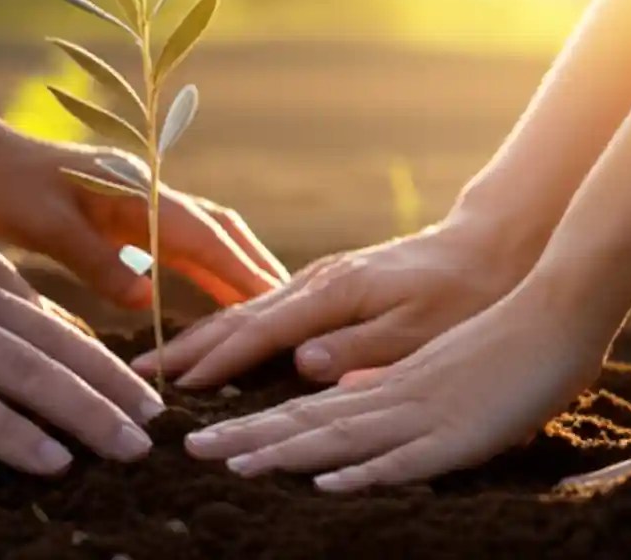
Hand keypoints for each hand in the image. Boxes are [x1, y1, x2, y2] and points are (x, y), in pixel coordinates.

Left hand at [0, 125, 286, 308]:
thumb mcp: (41, 225)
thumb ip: (96, 261)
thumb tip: (148, 301)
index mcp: (132, 189)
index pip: (203, 236)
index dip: (241, 272)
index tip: (280, 303)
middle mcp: (140, 189)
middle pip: (216, 228)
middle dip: (253, 266)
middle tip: (293, 308)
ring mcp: (130, 197)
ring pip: (198, 233)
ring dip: (230, 266)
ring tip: (264, 306)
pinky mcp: (113, 209)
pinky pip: (170, 240)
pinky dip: (198, 265)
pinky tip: (204, 291)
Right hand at [0, 198, 164, 474]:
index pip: (38, 311)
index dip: (86, 352)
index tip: (125, 384)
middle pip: (49, 339)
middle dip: (109, 385)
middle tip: (157, 423)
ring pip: (22, 368)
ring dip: (83, 413)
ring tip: (130, 449)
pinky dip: (11, 431)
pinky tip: (51, 460)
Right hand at [133, 214, 537, 387]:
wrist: (488, 245)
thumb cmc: (463, 292)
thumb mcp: (422, 327)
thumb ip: (360, 347)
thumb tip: (299, 365)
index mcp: (333, 293)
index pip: (259, 331)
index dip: (217, 361)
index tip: (178, 385)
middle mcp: (316, 282)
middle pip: (239, 315)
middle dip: (190, 345)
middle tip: (142, 369)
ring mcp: (320, 280)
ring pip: (248, 309)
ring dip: (205, 335)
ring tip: (166, 359)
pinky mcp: (329, 284)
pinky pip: (267, 308)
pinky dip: (234, 327)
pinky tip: (220, 341)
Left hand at [182, 277, 614, 490]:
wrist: (554, 304)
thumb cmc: (494, 334)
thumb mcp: (426, 356)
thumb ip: (378, 372)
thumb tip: (329, 386)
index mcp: (377, 376)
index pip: (299, 400)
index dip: (248, 417)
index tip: (199, 431)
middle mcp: (387, 392)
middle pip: (304, 416)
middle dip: (243, 435)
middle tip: (186, 449)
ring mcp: (420, 411)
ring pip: (339, 433)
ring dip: (285, 451)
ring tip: (232, 467)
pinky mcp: (458, 433)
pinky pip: (404, 457)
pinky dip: (364, 471)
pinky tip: (327, 485)